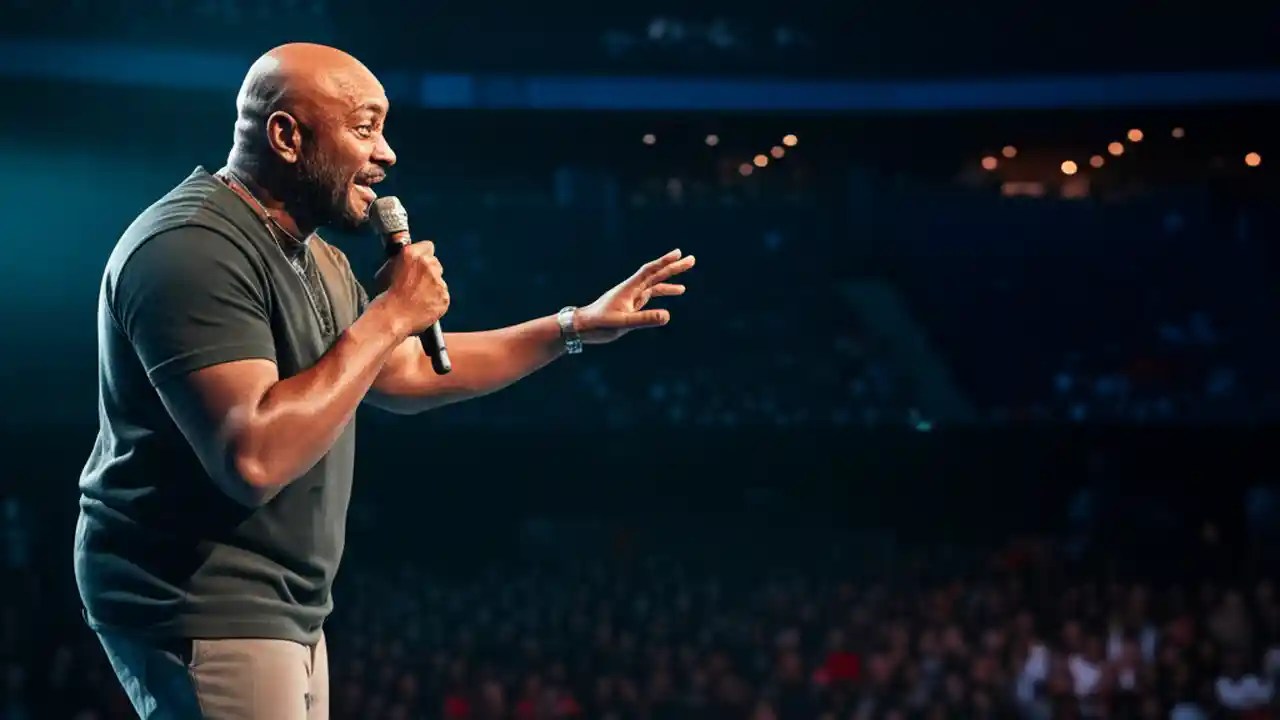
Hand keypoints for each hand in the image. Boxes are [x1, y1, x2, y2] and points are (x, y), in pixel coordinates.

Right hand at [375, 240, 449, 336]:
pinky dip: (436, 301)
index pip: (428, 246)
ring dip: (432, 288)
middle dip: (429, 272)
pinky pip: (442, 296)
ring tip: (418, 299)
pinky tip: (423, 307)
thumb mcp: (389, 269)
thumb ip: (405, 261)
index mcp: (412, 254)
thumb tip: (413, 260)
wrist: (391, 317)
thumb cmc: (386, 295)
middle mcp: (427, 264)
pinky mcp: (444, 296)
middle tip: (417, 284)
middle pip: (436, 264)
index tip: (420, 263)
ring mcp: (438, 281)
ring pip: (439, 281)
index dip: (423, 255)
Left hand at [574, 248, 695, 344]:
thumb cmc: (598, 324)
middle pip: (655, 275)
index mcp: (629, 289)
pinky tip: (669, 294)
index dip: (664, 261)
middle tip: (691, 259)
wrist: (581, 326)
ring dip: (669, 283)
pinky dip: (661, 293)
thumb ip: (644, 319)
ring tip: (684, 287)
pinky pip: (649, 296)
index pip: (649, 271)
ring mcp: (631, 297)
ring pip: (654, 286)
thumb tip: (667, 316)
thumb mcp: (622, 323)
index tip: (678, 253)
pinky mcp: (630, 305)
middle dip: (673, 267)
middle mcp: (631, 290)